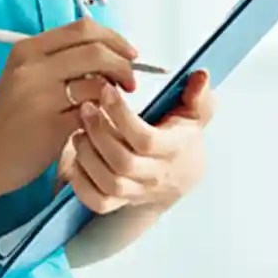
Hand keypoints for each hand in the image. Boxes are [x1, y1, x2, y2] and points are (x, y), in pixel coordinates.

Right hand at [0, 18, 141, 194]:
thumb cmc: (13, 116)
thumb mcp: (26, 77)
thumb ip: (60, 61)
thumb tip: (109, 52)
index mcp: (27, 50)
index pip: (82, 29)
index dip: (114, 38)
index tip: (129, 54)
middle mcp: (31, 68)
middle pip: (95, 51)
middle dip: (123, 64)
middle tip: (130, 81)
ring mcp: (40, 97)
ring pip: (97, 82)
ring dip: (115, 93)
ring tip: (114, 104)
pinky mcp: (50, 126)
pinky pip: (92, 112)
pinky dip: (104, 115)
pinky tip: (100, 121)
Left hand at [60, 69, 216, 214]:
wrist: (178, 178)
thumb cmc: (181, 138)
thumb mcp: (195, 114)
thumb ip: (198, 95)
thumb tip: (201, 74)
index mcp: (173, 150)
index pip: (146, 139)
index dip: (122, 115)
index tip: (106, 90)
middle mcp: (154, 175)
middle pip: (123, 163)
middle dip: (98, 133)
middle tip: (85, 108)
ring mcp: (136, 192)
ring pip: (108, 183)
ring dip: (87, 155)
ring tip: (79, 131)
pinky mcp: (118, 203)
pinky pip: (97, 201)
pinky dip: (81, 182)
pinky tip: (76, 158)